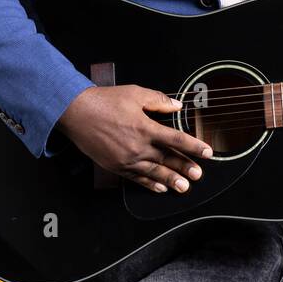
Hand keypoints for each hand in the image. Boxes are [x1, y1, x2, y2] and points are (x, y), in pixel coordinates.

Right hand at [57, 84, 212, 193]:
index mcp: (145, 127)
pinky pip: (136, 178)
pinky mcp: (116, 165)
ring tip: (184, 187)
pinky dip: (149, 184)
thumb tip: (177, 106)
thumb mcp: (135, 94)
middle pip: (167, 159)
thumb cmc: (104, 101)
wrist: (75, 112)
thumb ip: (159, 100)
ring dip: (171, 180)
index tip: (207, 152)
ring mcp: (126, 158)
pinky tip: (160, 188)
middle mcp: (138, 146)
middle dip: (185, 167)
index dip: (194, 146)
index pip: (176, 139)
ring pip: (154, 172)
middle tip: (199, 175)